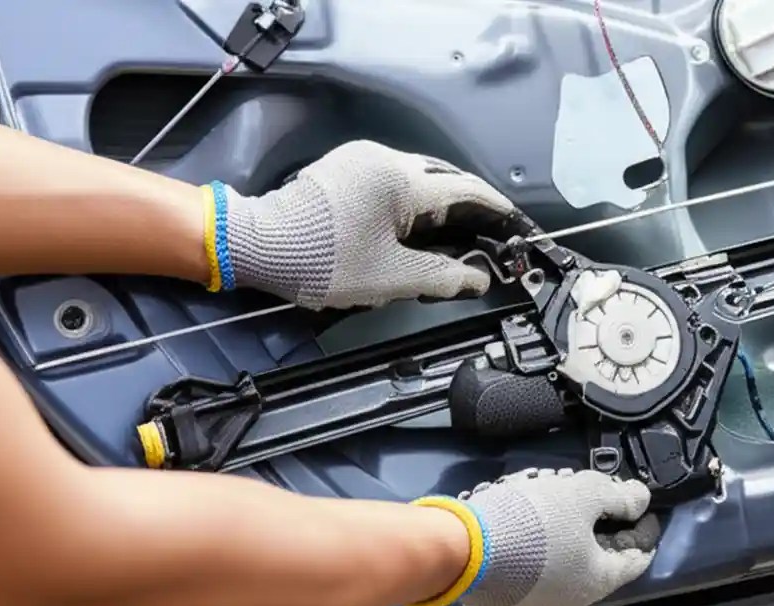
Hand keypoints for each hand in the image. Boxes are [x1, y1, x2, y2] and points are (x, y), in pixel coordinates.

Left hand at [216, 141, 536, 309]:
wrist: (258, 245)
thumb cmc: (322, 261)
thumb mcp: (391, 278)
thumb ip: (442, 276)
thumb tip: (477, 279)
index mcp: (401, 181)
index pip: (465, 191)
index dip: (496, 209)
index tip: (515, 224)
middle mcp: (384, 158)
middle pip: (443, 180)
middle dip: (469, 207)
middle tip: (488, 234)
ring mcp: (361, 158)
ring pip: (417, 177)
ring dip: (438, 204)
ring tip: (453, 235)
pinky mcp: (344, 167)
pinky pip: (392, 178)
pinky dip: (412, 200)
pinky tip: (414, 226)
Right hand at [406, 469, 660, 605]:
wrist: (461, 547)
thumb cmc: (533, 520)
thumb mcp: (582, 494)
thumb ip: (617, 496)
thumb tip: (641, 500)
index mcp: (597, 583)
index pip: (636, 559)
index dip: (642, 530)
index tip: (641, 509)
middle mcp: (570, 603)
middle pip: (597, 563)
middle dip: (599, 529)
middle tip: (594, 500)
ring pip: (564, 567)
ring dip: (566, 538)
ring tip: (555, 507)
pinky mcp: (505, 602)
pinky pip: (535, 571)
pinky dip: (540, 549)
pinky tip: (527, 526)